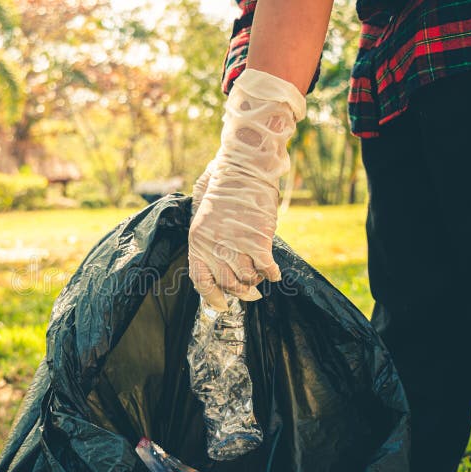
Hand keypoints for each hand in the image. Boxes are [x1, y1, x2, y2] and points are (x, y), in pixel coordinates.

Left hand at [188, 69, 304, 309]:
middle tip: (249, 292)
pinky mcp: (257, 241)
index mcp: (196, 240)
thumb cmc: (220, 183)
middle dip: (239, 292)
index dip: (212, 297)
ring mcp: (236, 245)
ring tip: (259, 274)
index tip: (221, 305)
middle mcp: (213, 246)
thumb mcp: (201, 210)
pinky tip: (273, 272)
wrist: (243, 167)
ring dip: (255, 280)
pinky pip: (266, 268)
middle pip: (227, 284)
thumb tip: (215, 257)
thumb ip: (205, 233)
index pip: (201, 281)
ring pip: (248, 279)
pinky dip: (271, 273)